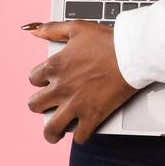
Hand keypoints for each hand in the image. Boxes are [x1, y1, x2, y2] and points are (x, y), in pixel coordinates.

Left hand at [26, 21, 138, 143]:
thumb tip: (34, 31)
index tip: (48, 83)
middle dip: (40, 107)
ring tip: (56, 133)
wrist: (131, 54)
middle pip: (34, 106)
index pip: (33, 80)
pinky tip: (83, 131)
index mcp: (55, 66)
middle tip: (50, 106)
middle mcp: (60, 88)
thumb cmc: (107, 40)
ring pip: (51, 129)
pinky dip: (80, 136)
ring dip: (51, 132)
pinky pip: (79, 137)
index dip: (40, 82)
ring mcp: (75, 105)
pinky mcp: (92, 116)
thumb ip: (52, 29)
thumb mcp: (76, 28)